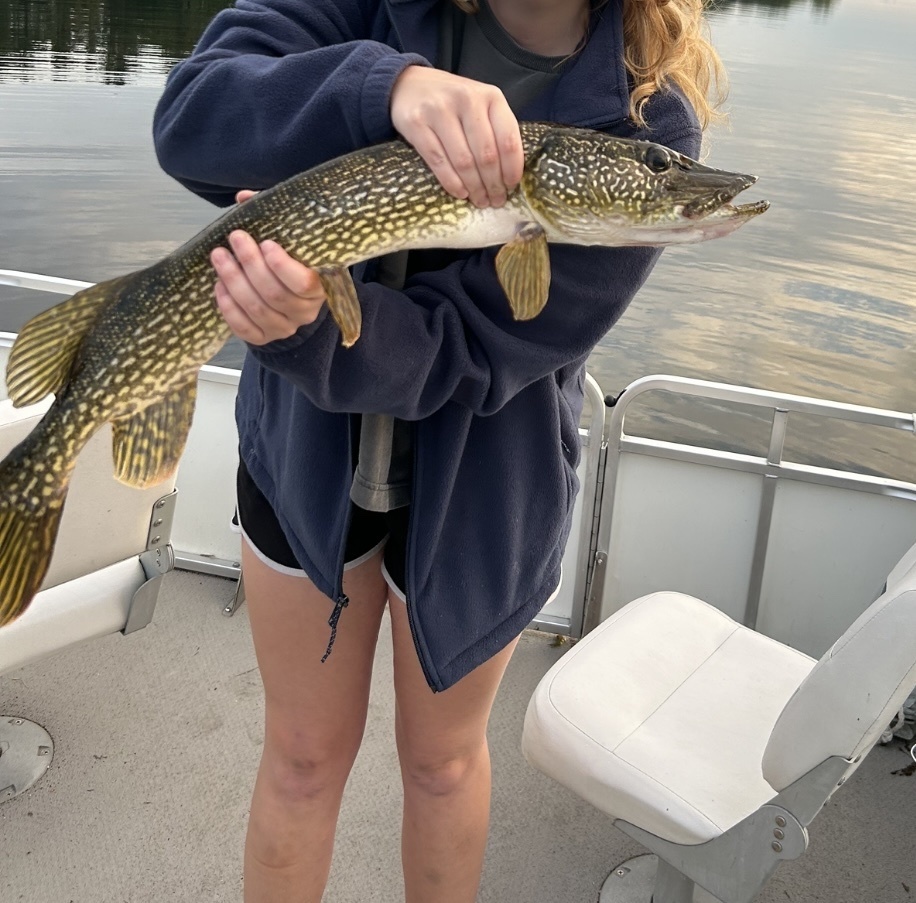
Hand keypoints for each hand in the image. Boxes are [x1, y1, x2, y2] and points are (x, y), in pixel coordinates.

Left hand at [211, 192, 326, 344]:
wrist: (291, 299)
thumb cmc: (290, 262)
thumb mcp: (290, 240)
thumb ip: (273, 219)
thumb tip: (243, 198)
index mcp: (318, 287)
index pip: (304, 283)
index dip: (282, 266)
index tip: (266, 243)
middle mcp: (304, 312)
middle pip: (275, 294)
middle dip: (250, 265)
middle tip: (235, 238)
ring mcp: (284, 327)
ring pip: (257, 309)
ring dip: (233, 281)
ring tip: (219, 256)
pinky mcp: (264, 338)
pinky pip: (245, 329)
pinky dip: (228, 308)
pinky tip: (219, 287)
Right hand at [390, 66, 523, 208]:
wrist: (410, 85)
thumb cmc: (454, 103)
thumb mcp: (481, 106)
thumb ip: (496, 131)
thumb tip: (508, 176)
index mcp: (490, 96)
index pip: (508, 140)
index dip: (512, 169)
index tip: (511, 187)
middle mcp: (467, 100)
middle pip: (486, 155)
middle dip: (493, 184)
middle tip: (495, 201)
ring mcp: (439, 110)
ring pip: (463, 161)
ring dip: (474, 188)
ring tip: (480, 201)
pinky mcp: (416, 123)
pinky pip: (438, 161)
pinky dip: (452, 183)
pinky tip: (460, 193)